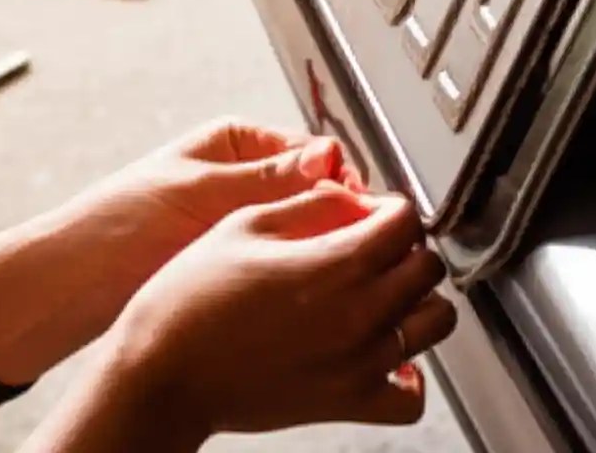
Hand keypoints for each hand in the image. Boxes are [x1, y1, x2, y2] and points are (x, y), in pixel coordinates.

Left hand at [63, 117, 345, 275]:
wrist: (74, 287)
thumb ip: (269, 178)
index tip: (359, 208)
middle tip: (355, 242)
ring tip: (335, 265)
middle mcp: (246, 176)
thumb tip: (328, 158)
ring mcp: (243, 219)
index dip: (340, 180)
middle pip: (315, 191)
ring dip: (319, 244)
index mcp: (237, 141)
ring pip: (303, 228)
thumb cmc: (120, 225)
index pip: (313, 152)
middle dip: (335, 215)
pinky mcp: (238, 259)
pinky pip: (284, 258)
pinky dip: (300, 268)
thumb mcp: (202, 192)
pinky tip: (310, 284)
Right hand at [107, 187, 457, 437]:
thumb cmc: (189, 300)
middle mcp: (361, 313)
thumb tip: (348, 194)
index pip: (407, 220)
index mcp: (338, 263)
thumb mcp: (243, 225)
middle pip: (428, 267)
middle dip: (406, 248)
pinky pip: (412, 396)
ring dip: (417, 302)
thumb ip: (309, 204)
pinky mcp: (349, 402)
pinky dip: (409, 374)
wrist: (161, 375)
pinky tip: (384, 355)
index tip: (370, 212)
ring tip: (382, 295)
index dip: (389, 207)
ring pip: (435, 323)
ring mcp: (361, 362)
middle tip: (374, 248)